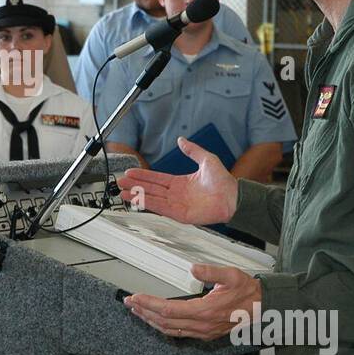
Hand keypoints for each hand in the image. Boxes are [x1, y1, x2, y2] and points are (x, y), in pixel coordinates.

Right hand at [118, 137, 238, 225]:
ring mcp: (177, 204)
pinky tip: (137, 200)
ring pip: (152, 199)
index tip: (130, 172)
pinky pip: (161, 208)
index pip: (156, 178)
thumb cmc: (224, 181)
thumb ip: (192, 150)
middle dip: (135, 185)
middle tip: (120, 182)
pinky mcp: (180, 214)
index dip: (143, 175)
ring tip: (123, 192)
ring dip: (137, 195)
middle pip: (150, 188)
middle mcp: (176, 194)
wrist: (233, 197)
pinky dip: (148, 204)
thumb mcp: (206, 159)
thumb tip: (182, 140)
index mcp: (180, 182)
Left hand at [124, 264, 261, 341]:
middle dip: (144, 312)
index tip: (136, 297)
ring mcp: (202, 332)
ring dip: (151, 320)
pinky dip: (163, 326)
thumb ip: (211, 271)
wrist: (262, 307)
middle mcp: (201, 325)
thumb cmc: (247, 292)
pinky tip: (156, 320)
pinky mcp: (204, 334)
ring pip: (169, 330)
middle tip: (130, 302)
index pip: (168, 309)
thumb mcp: (232, 275)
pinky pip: (178, 333)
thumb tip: (193, 268)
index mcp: (205, 311)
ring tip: (138, 311)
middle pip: (164, 322)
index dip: (149, 304)